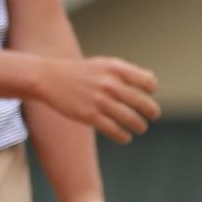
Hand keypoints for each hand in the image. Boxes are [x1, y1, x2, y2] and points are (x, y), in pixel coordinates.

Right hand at [28, 55, 159, 142]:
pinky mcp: (89, 116)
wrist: (49, 78)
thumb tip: (152, 81)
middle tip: (153, 116)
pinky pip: (114, 130)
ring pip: (130, 119)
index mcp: (116, 68)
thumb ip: (127, 72)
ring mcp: (99, 100)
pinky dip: (124, 136)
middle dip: (152, 112)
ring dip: (140, 126)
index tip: (148, 95)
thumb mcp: (104, 64)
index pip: (147, 82)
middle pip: (142, 102)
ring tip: (140, 128)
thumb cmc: (81, 72)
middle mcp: (109, 83)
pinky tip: (126, 137)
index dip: (150, 90)